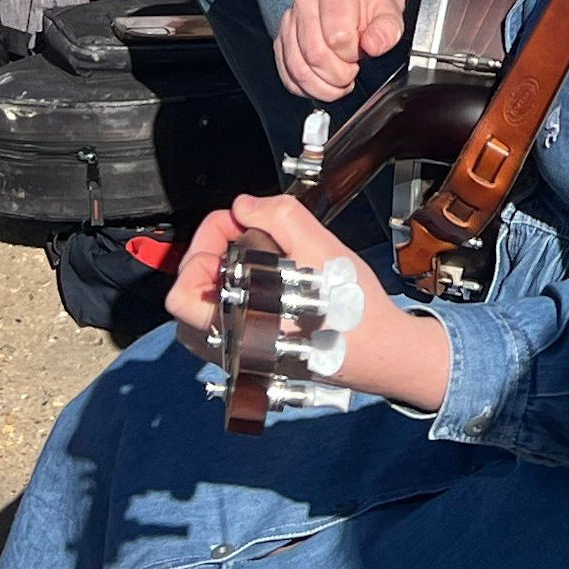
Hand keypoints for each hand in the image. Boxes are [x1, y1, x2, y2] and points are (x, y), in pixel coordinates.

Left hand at [170, 193, 452, 414]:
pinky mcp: (253, 361)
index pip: (186, 285)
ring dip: (217, 278)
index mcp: (241, 327)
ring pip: (200, 314)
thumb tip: (245, 206)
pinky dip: (232, 297)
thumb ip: (279, 216)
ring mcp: (241, 360)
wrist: (383, 351)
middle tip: (240, 236)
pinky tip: (261, 282)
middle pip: (187, 299)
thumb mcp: (322, 248)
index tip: (237, 222)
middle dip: (209, 256)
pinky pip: (222, 324)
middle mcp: (233, 350)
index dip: (207, 240)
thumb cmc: (354, 309)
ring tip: (249, 259)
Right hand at [277, 0, 407, 102]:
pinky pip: (287, 75)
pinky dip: (307, 88)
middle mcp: (305, 2)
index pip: (336, 37)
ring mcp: (289, 22)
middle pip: (314, 55)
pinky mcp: (281, 41)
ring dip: (322, 87)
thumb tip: (373, 46)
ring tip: (339, 82)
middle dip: (337, 76)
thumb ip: (386, 31)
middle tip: (351, 74)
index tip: (360, 55)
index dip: (351, 56)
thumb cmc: (371, 9)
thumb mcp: (390, 16)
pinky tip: (323, 83)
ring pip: (298, 69)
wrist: (358, 2)